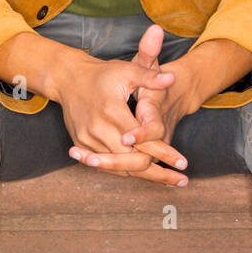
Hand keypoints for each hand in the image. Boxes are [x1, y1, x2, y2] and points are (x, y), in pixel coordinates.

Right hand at [53, 48, 188, 186]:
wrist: (68, 79)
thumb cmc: (101, 74)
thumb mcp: (126, 70)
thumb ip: (150, 77)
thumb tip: (172, 79)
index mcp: (112, 112)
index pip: (142, 141)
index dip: (164, 153)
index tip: (183, 163)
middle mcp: (98, 130)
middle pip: (132, 161)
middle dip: (159, 173)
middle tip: (183, 181)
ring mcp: (87, 140)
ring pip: (120, 168)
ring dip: (145, 177)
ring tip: (170, 182)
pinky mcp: (82, 146)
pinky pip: (106, 166)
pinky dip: (127, 171)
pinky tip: (146, 176)